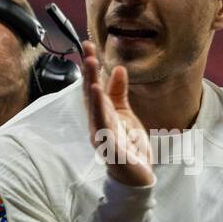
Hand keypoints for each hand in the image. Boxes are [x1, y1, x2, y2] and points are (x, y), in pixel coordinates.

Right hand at [82, 40, 152, 187]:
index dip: (90, 66)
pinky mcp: (110, 147)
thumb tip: (117, 68)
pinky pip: (104, 126)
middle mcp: (97, 122)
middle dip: (88, 71)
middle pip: (90, 93)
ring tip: (90, 65)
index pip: (93, 86)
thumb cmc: (128, 145)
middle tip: (86, 48)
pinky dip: (100, 109)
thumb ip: (118, 93)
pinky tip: (98, 95)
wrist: (136, 177)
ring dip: (91, 85)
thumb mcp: (125, 114)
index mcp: (101, 114)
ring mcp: (102, 135)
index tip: (88, 44)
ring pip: (94, 107)